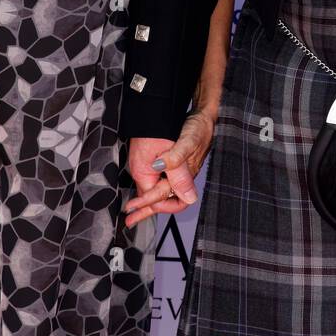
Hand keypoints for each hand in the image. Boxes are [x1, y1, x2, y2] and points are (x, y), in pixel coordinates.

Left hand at [123, 108, 215, 228]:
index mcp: (186, 175)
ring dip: (148, 203)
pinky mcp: (175, 166)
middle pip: (165, 201)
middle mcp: (183, 177)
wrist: (204, 117)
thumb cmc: (199, 128)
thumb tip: (180, 191)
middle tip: (130, 219)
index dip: (149, 203)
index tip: (133, 207)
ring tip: (133, 212)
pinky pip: (162, 183)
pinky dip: (151, 189)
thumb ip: (178, 163)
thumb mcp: (187, 143)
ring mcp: (179, 172)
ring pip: (162, 193)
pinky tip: (144, 190)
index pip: (166, 197)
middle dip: (147, 211)